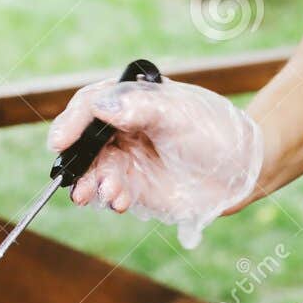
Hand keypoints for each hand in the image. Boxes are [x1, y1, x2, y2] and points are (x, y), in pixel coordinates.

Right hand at [47, 76, 263, 248]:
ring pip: (95, 172)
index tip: (60, 140)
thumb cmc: (214, 130)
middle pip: (85, 144)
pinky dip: (110, 198)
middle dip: (76, 162)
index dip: (72, 123)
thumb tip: (102, 106)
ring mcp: (128, 161)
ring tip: (102, 193)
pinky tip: (118, 201)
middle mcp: (122, 130)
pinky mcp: (137, 189)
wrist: (242, 168)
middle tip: (73, 179)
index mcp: (129, 102)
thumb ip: (140, 107)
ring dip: (92, 184)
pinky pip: (113, 194)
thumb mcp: (179, 112)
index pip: (90, 107)